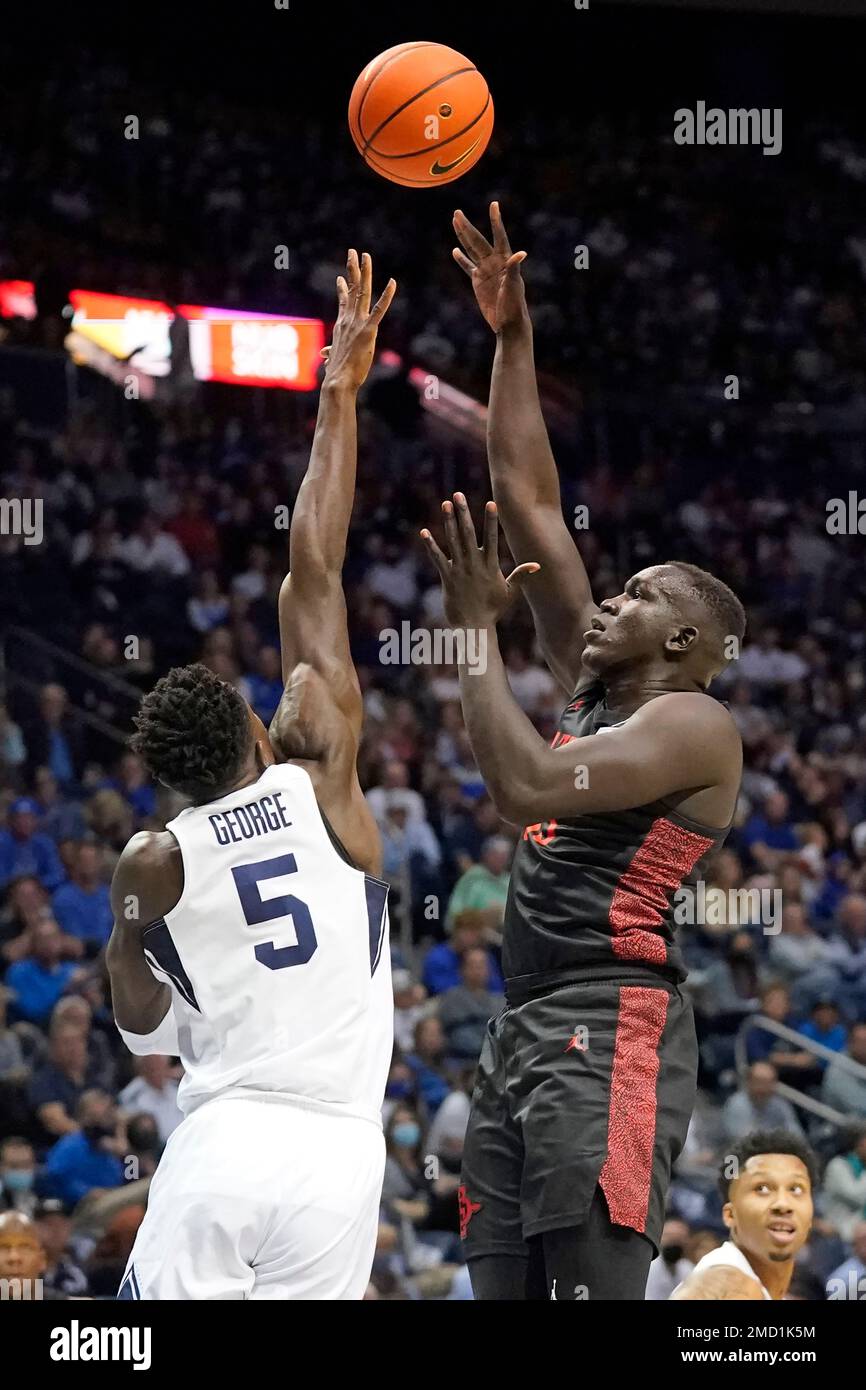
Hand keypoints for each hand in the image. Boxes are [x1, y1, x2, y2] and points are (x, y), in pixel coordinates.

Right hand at [320, 249, 395, 389]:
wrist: (338, 380)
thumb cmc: (337, 373)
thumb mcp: (334, 358)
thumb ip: (330, 351)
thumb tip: (325, 353)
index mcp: (342, 325)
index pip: (343, 301)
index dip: (343, 287)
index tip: (342, 276)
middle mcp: (348, 319)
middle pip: (351, 289)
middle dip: (353, 269)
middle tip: (353, 252)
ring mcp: (358, 323)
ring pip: (362, 292)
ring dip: (364, 272)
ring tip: (365, 256)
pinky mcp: (369, 330)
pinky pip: (379, 309)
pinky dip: (387, 296)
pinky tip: (392, 282)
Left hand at [421, 494, 538, 629]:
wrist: (475, 628)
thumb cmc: (493, 610)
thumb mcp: (510, 592)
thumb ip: (521, 575)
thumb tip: (538, 565)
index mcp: (490, 565)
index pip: (492, 538)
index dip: (491, 520)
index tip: (492, 503)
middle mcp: (475, 564)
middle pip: (469, 534)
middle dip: (464, 513)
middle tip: (458, 494)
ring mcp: (460, 570)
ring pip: (453, 541)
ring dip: (449, 522)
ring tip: (445, 504)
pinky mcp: (447, 578)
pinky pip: (437, 558)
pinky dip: (431, 545)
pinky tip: (424, 532)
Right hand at [452, 202, 527, 332]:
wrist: (508, 322)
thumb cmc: (515, 305)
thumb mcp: (514, 286)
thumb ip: (514, 268)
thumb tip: (521, 253)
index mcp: (504, 260)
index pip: (499, 236)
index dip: (496, 221)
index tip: (493, 204)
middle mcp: (494, 262)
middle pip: (478, 241)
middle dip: (467, 227)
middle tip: (457, 212)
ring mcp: (485, 271)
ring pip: (471, 250)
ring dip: (463, 236)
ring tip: (455, 221)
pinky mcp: (478, 282)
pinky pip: (467, 267)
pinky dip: (461, 259)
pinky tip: (455, 250)